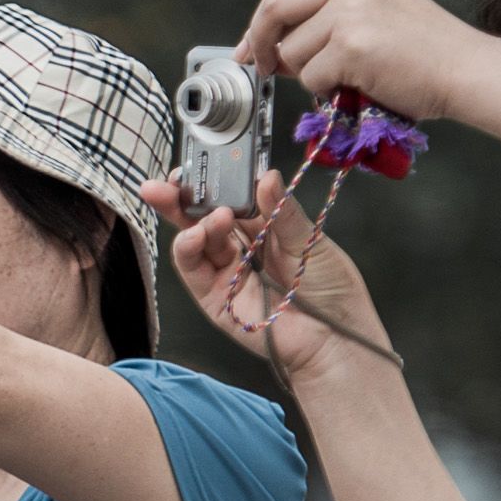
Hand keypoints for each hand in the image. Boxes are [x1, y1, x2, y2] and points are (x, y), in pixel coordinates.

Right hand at [153, 167, 395, 384]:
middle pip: (204, 218)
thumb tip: (264, 176)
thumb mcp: (310, 241)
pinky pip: (193, 271)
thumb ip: (282, 211)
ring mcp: (226, 275)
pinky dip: (188, 249)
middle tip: (165, 181)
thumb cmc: (331, 291)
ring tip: (213, 216)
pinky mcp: (215, 301)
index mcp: (267, 231)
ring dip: (194, 222)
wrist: (334, 339)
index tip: (204, 161)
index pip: (233, 199)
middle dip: (182, 198)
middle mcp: (243, 250)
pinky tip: (196, 234)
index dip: (217, 182)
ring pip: (195, 241)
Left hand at [237, 0, 487, 122]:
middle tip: (264, 72)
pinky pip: (312, 79)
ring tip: (356, 76)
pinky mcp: (352, 45)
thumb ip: (329, 24)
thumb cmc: (424, 54)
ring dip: (314, 76)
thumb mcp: (375, 18)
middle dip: (261, 47)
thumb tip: (274, 51)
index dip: (260, 27)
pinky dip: (331, 91)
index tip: (249, 50)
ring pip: (294, 55)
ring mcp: (350, 12)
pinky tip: (364, 84)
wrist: (466, 69)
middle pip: (274, 13)